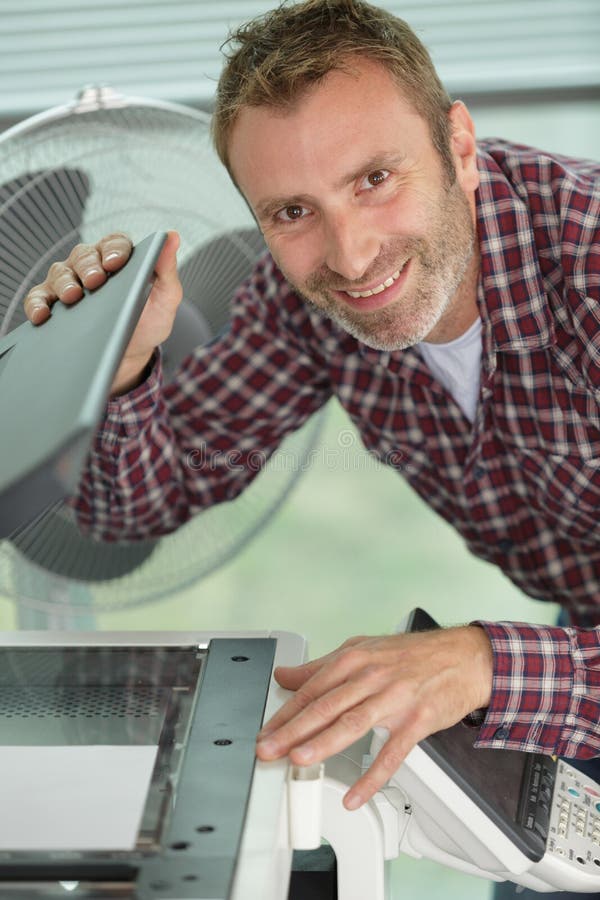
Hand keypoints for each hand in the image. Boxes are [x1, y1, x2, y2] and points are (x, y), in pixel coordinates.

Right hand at [23, 230, 182, 394]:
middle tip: (94, 282)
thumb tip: (172, 235)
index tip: (116, 264)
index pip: (115, 243)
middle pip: (84, 256)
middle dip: (88, 267)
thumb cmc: (149, 323)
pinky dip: (37, 305)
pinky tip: (43, 315)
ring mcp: (69, 282)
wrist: (130, 355)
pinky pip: (38, 298)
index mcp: (119, 257)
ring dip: (64, 283)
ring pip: (60, 273)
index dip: (114, 251)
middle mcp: (90, 264)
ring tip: (72, 297)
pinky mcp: (52, 303)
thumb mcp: (166, 300)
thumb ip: (167, 269)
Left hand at [256, 627, 492, 809]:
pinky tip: (353, 795)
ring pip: (352, 724)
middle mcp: (371, 677)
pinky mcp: (416, 721)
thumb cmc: (413, 655)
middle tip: (268, 749)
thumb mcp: (363, 649)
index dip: (285, 712)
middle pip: (325, 706)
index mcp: (355, 659)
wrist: (464, 658)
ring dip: (322, 744)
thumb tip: (286, 675)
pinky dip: (371, 777)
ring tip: (298, 760)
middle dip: (292, 730)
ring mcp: (394, 699)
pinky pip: (391, 754)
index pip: (312, 688)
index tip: (266, 731)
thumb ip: (323, 665)